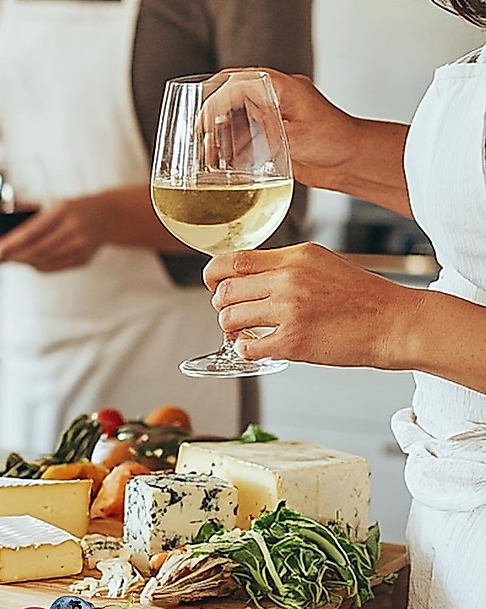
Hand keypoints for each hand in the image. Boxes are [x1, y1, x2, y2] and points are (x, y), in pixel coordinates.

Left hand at [0, 195, 104, 271]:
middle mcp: (73, 228)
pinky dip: (38, 266)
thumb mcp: (51, 201)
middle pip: (36, 250)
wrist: (105, 216)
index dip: (11, 245)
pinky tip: (28, 262)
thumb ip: (27, 209)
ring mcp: (80, 246)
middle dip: (13, 256)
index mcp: (62, 210)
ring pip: (44, 262)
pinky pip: (54, 267)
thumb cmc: (70, 208)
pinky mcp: (84, 259)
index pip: (30, 232)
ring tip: (10, 260)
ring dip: (24, 262)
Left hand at [205, 242, 420, 367]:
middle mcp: (288, 281)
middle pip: (225, 291)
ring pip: (229, 319)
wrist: (396, 323)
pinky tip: (255, 348)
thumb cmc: (364, 297)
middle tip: (234, 314)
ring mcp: (289, 311)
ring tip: (245, 332)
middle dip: (221, 305)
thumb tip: (247, 276)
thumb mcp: (322, 264)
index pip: (232, 260)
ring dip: (230, 329)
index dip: (213, 275)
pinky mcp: (293, 342)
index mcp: (294, 258)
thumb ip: (284, 267)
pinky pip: (247, 348)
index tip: (214, 285)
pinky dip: (244, 350)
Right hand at [209, 69, 360, 190]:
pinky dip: (232, 144)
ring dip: (221, 132)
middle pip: (231, 93)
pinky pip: (246, 131)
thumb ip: (264, 136)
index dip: (215, 99)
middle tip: (197, 132)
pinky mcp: (274, 131)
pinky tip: (224, 159)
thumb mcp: (295, 138)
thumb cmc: (335, 142)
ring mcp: (274, 112)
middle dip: (211, 112)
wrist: (354, 158)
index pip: (238, 82)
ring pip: (236, 114)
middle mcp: (275, 95)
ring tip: (208, 151)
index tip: (203, 120)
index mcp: (282, 86)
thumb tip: (232, 145)